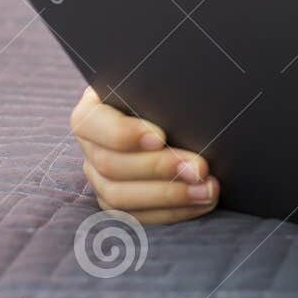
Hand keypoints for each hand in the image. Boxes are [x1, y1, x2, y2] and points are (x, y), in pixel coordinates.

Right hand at [69, 85, 219, 223]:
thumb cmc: (171, 90)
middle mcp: (91, 146)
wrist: (181, 112)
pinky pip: (137, 216)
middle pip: (110, 165)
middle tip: (200, 168)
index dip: (123, 133)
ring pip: (120, 196)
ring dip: (169, 195)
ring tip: (206, 189)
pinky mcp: (119, 201)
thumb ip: (162, 87)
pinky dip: (172, 212)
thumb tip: (181, 91)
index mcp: (92, 110)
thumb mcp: (162, 81)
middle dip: (159, 169)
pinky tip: (201, 202)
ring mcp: (100, 177)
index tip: (161, 136)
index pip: (92, 124)